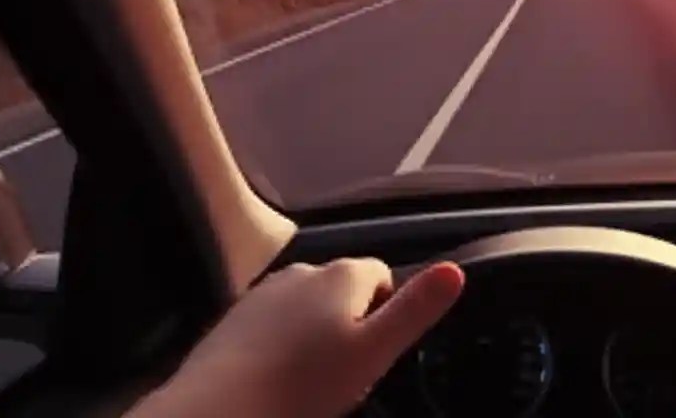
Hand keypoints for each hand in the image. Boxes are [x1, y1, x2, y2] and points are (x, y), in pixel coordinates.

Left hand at [129, 258, 464, 417]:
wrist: (220, 408)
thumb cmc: (305, 385)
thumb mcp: (375, 352)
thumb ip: (414, 309)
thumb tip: (455, 270)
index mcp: (342, 275)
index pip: (382, 275)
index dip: (387, 310)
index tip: (379, 350)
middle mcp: (303, 271)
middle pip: (343, 289)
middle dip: (350, 320)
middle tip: (348, 370)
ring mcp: (265, 292)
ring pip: (307, 306)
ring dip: (315, 332)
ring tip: (312, 378)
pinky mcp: (235, 317)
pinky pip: (274, 323)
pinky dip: (281, 343)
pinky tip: (278, 377)